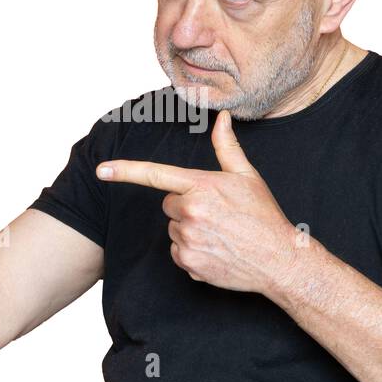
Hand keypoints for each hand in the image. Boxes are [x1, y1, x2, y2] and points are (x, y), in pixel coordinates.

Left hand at [96, 110, 299, 294]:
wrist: (279, 259)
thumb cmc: (263, 216)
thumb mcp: (247, 176)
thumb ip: (227, 147)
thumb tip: (223, 118)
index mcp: (201, 186)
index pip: (155, 175)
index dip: (125, 171)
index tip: (102, 170)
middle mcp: (190, 212)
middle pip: (168, 204)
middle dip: (185, 207)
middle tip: (216, 214)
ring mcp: (188, 239)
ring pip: (172, 229)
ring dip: (188, 230)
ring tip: (219, 233)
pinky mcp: (189, 263)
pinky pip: (177, 252)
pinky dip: (192, 252)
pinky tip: (215, 250)